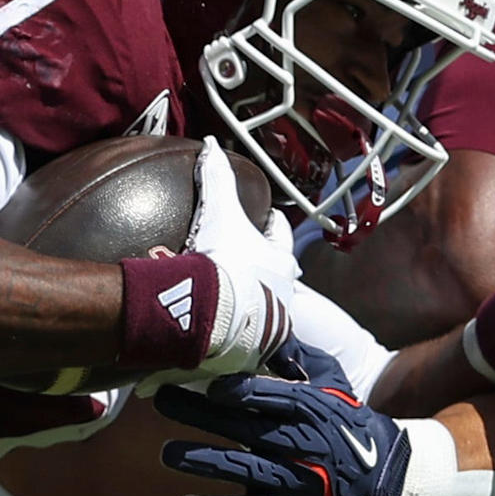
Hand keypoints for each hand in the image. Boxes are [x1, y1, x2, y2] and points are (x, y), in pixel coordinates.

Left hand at [157, 371, 411, 495]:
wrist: (382, 473)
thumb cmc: (344, 417)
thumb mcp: (332, 379)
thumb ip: (299, 356)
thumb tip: (265, 323)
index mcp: (315, 409)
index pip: (279, 397)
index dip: (245, 391)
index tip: (212, 382)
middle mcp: (305, 444)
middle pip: (249, 428)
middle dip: (203, 413)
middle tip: (162, 399)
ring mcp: (297, 481)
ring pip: (246, 469)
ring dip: (205, 461)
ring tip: (168, 453)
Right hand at [181, 138, 299, 375]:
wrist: (215, 317)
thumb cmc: (223, 262)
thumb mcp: (220, 213)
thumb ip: (216, 177)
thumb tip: (211, 143)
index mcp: (278, 259)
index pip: (279, 235)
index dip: (272, 223)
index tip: (270, 217)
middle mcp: (283, 292)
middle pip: (280, 274)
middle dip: (270, 268)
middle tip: (253, 263)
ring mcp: (270, 324)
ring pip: (269, 309)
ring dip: (257, 304)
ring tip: (237, 303)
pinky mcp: (253, 352)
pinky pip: (248, 340)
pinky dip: (239, 335)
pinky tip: (224, 335)